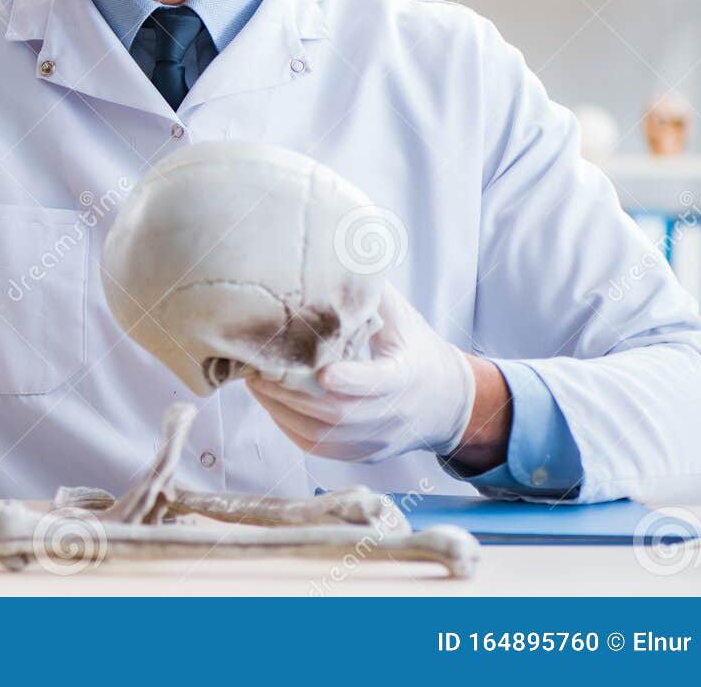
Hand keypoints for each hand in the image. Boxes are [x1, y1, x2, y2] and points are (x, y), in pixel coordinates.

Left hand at [246, 284, 476, 463]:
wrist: (448, 404)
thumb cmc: (417, 350)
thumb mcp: (403, 317)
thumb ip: (370, 291)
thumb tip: (336, 246)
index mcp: (408, 376)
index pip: (380, 383)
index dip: (353, 379)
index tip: (324, 371)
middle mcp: (393, 416)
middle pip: (337, 413)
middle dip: (291, 391)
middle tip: (254, 365)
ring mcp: (375, 442)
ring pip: (320, 434)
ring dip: (280, 408)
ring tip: (252, 378)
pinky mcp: (358, 455)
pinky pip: (314, 446)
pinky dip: (286, 424)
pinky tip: (268, 399)